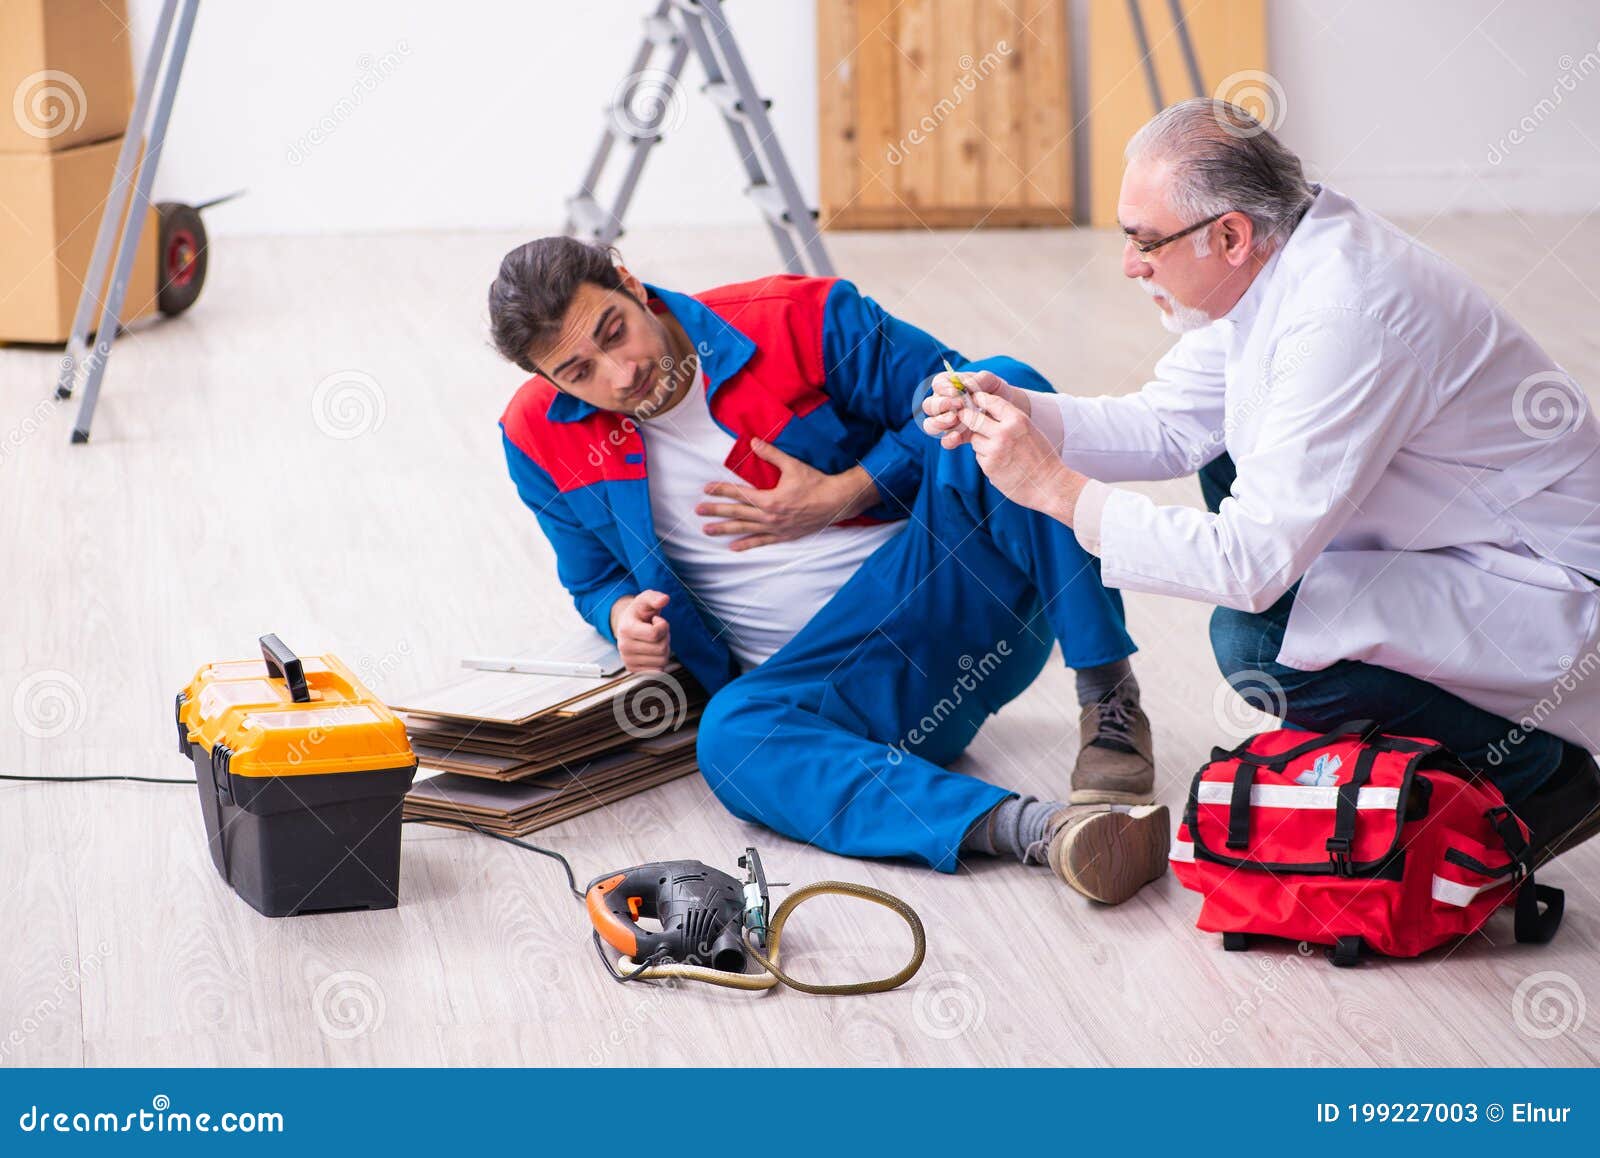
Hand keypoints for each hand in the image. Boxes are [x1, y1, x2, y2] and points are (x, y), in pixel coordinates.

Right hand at [611, 590, 671, 671]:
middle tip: (657, 631)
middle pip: (661, 649)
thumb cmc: (639, 612)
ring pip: (662, 661)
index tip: (656, 620)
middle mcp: (624, 647)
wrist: (627, 625)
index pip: (655, 634)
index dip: (663, 625)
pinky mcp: (633, 670)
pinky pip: (658, 671)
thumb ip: (655, 597)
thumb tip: (664, 599)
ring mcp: (627, 660)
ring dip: (664, 650)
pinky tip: (653, 651)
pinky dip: (660, 661)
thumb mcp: (645, 599)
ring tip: (654, 640)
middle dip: (665, 638)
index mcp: (626, 629)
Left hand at [696, 438, 878, 550]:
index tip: (706, 489)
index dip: (722, 490)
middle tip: (698, 511)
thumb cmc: (815, 483)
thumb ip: (771, 454)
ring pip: (745, 529)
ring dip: (725, 530)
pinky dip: (746, 545)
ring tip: (707, 530)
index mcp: (770, 499)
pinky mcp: (783, 536)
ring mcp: (776, 528)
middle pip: (737, 513)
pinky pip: (761, 542)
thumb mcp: (792, 465)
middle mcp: (770, 516)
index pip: (739, 494)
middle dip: (716, 511)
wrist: (836, 502)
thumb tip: (753, 442)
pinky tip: (733, 547)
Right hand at [921, 369, 1031, 448]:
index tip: (955, 391)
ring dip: (940, 422)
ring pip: (931, 424)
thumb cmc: (998, 393)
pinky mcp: (955, 437)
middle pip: (929, 405)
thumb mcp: (993, 382)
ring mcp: (947, 422)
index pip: (937, 384)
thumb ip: (980, 379)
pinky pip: (944, 440)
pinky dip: (948, 439)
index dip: (942, 388)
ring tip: (955, 419)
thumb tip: (965, 383)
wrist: (1010, 412)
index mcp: (950, 386)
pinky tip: (957, 437)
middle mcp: (944, 404)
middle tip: (957, 405)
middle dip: (940, 405)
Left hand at [959, 389, 1085, 522]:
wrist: (1049, 484)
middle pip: (973, 419)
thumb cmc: (1041, 457)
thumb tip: (985, 410)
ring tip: (997, 448)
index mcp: (1017, 420)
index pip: (991, 401)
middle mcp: (1004, 433)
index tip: (974, 399)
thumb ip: (1009, 420)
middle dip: (968, 418)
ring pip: (975, 439)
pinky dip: (985, 457)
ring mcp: (994, 450)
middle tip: (964, 416)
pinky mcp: (988, 466)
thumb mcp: (1030, 429)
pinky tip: (1000, 461)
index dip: (980, 399)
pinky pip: (978, 456)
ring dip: (980, 441)